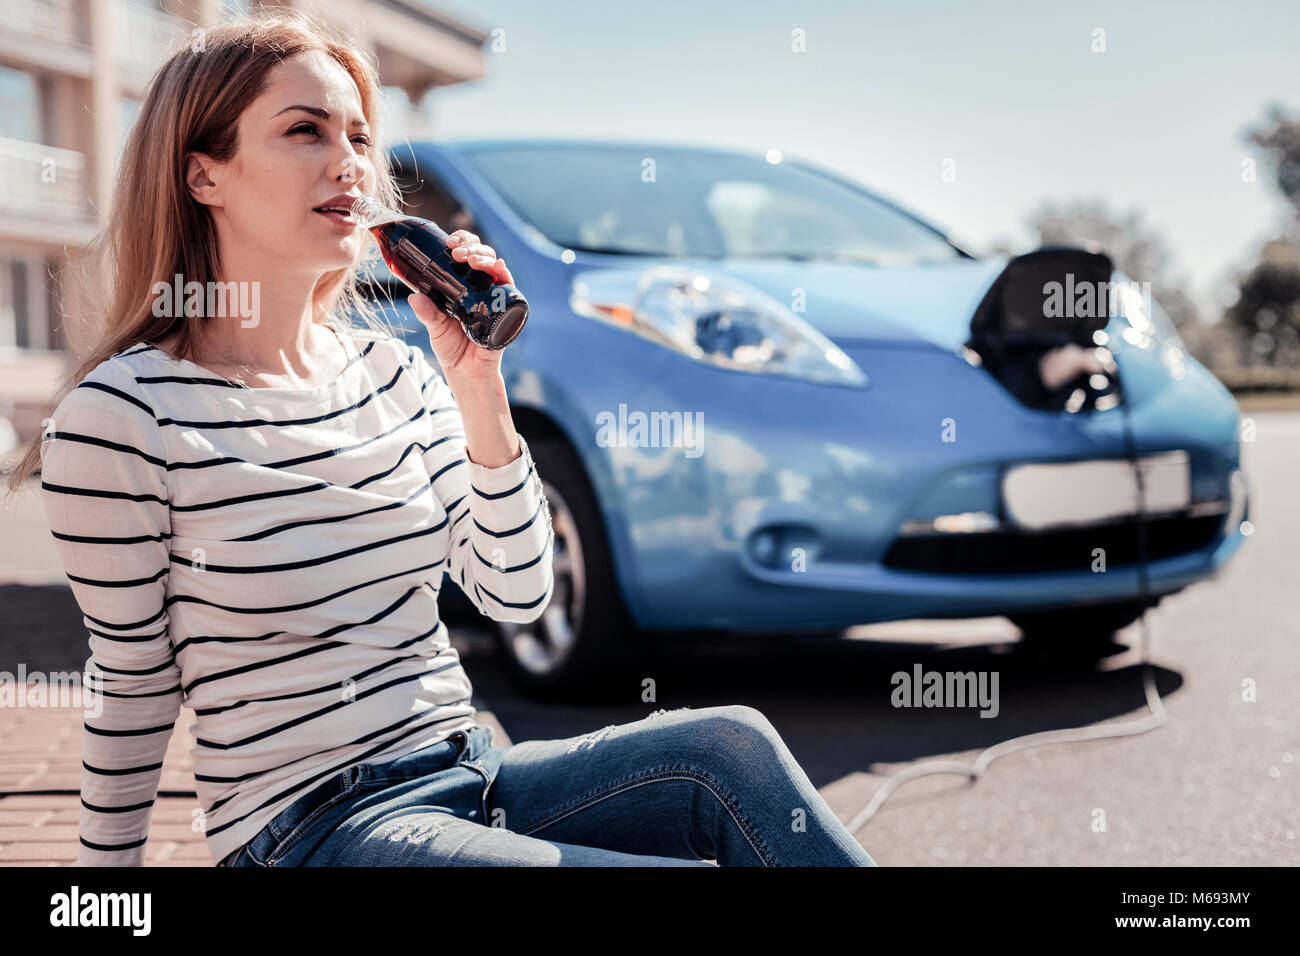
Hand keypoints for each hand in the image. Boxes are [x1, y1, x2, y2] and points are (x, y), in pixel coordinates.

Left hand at [407, 229, 515, 380]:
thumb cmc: (451, 346)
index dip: (461, 242)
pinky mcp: (506, 310)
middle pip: (482, 256)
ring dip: (484, 258)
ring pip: (495, 267)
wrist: (466, 372)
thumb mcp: (434, 325)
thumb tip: (413, 296)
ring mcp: (495, 297)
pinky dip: (505, 276)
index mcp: (464, 284)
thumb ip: (426, 311)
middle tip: (455, 251)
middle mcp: (482, 287)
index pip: (466, 254)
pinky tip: (499, 267)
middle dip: (471, 247)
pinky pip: (510, 290)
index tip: (449, 242)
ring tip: (469, 259)